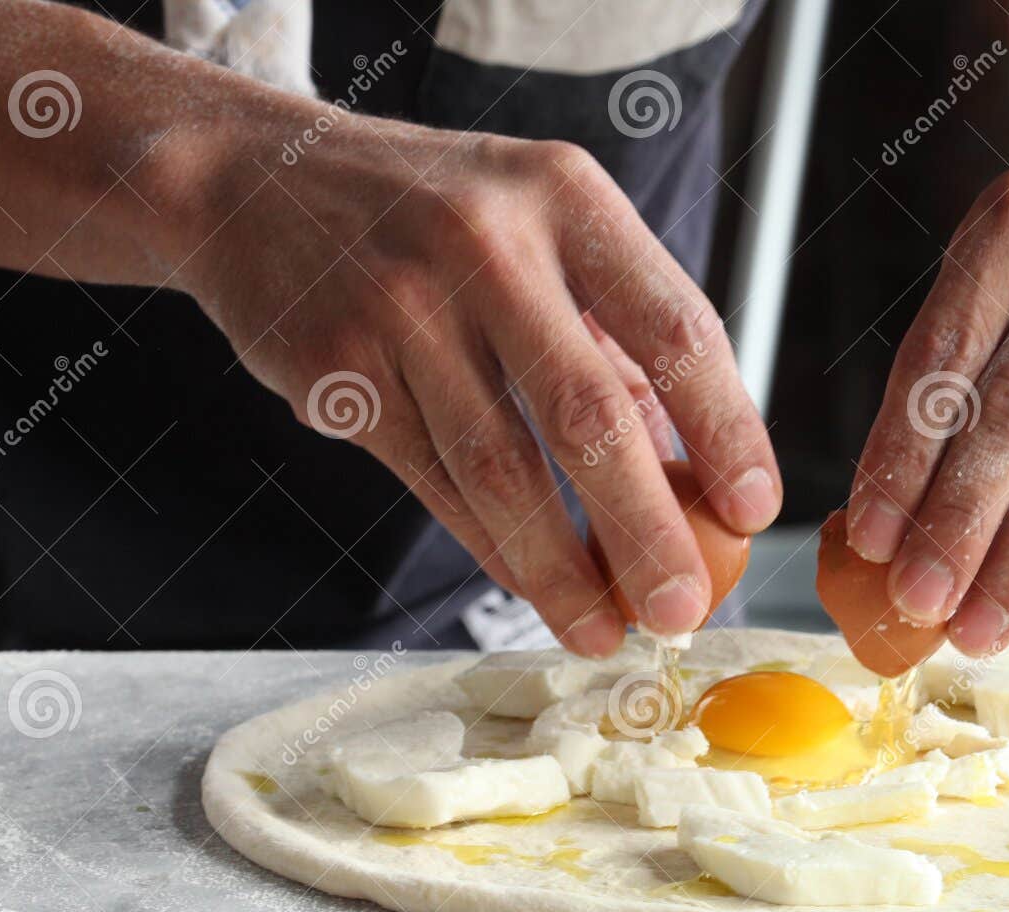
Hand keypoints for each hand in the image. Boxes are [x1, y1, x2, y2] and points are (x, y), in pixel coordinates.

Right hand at [179, 119, 778, 654]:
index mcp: (566, 197)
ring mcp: (403, 306)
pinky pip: (436, 484)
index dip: (728, 429)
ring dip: (563, 569)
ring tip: (606, 632)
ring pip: (502, 470)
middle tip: (685, 609)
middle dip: (649, 529)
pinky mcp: (339, 369)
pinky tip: (535, 591)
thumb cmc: (434, 219)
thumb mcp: (541, 233)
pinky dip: (493, 549)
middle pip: (590, 414)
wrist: (252, 182)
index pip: (676, 326)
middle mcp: (488, 244)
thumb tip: (694, 476)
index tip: (756, 510)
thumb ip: (617, 341)